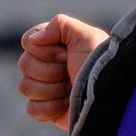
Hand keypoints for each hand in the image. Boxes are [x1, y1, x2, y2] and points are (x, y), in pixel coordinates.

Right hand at [18, 15, 107, 130]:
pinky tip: (67, 106)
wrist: (110, 97)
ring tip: (71, 90)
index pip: (28, 42)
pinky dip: (50, 108)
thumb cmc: (100, 65)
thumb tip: (32, 39)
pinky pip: (32, 109)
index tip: (67, 54)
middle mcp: (47, 65)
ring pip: (25, 88)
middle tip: (70, 73)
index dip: (45, 50)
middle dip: (50, 71)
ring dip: (52, 90)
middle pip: (24, 65)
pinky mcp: (46, 111)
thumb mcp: (86, 36)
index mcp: (54, 45)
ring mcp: (45, 89)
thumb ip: (59, 25)